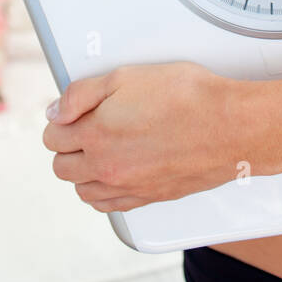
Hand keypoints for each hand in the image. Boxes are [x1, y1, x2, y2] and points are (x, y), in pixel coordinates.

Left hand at [41, 61, 268, 212]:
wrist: (228, 126)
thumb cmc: (185, 96)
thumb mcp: (126, 76)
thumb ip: (81, 94)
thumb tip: (56, 110)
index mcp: (96, 135)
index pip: (53, 136)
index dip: (60, 119)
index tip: (70, 111)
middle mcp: (106, 168)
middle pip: (62, 167)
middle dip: (66, 145)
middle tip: (83, 127)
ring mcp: (127, 187)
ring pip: (83, 190)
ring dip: (83, 171)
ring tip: (100, 148)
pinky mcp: (148, 198)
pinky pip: (108, 206)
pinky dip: (104, 191)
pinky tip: (114, 173)